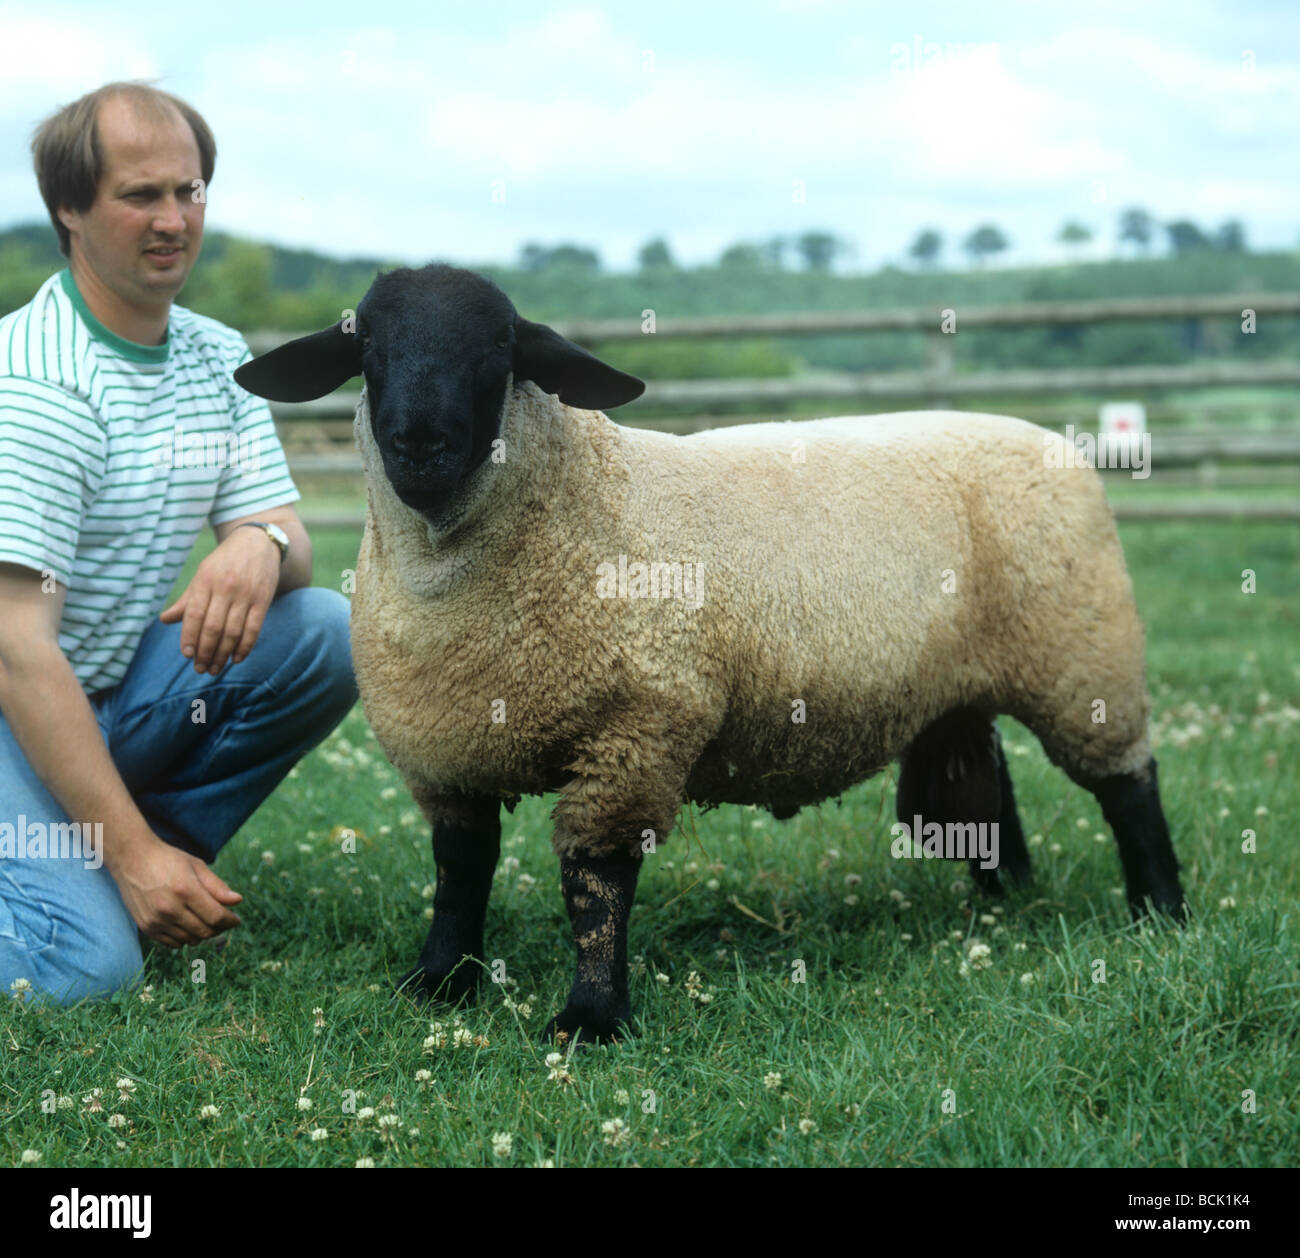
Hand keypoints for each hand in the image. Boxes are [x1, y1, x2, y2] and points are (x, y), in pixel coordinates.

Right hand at [112, 834, 242, 947]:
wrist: (132, 859)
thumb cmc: (168, 859)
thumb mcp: (196, 866)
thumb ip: (217, 886)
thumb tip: (238, 901)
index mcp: (185, 890)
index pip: (216, 916)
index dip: (230, 921)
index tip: (236, 919)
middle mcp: (169, 908)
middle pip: (204, 931)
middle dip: (219, 928)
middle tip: (224, 921)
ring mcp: (156, 919)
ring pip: (190, 939)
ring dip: (203, 934)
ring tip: (207, 922)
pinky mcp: (146, 926)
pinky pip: (173, 943)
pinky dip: (185, 938)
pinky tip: (189, 926)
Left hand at [160, 527, 279, 672]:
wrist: (257, 542)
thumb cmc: (225, 561)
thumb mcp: (202, 574)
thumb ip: (187, 599)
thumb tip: (165, 620)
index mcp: (206, 580)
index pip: (195, 614)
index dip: (190, 637)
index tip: (187, 655)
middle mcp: (226, 587)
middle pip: (213, 627)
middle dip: (206, 651)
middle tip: (201, 669)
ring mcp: (246, 594)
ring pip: (233, 631)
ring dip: (223, 654)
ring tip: (216, 668)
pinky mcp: (264, 599)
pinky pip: (254, 628)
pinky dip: (245, 646)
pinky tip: (237, 658)